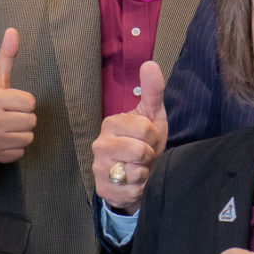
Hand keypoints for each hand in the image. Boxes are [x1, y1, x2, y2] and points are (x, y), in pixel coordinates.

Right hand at [0, 28, 36, 163]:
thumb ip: (6, 56)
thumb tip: (13, 30)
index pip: (30, 102)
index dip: (23, 102)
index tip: (11, 103)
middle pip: (31, 121)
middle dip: (24, 119)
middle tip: (10, 116)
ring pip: (28, 138)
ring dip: (21, 133)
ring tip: (7, 128)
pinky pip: (20, 152)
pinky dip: (14, 148)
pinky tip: (3, 140)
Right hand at [93, 60, 167, 212]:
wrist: (138, 176)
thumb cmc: (145, 143)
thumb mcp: (152, 116)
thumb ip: (152, 91)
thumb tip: (150, 63)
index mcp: (110, 124)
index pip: (145, 129)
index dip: (154, 138)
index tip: (149, 140)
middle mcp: (99, 145)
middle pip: (140, 151)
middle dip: (150, 156)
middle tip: (145, 156)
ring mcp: (98, 168)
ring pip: (135, 172)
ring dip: (145, 173)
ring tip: (140, 169)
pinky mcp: (102, 189)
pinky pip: (131, 190)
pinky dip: (139, 189)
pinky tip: (134, 183)